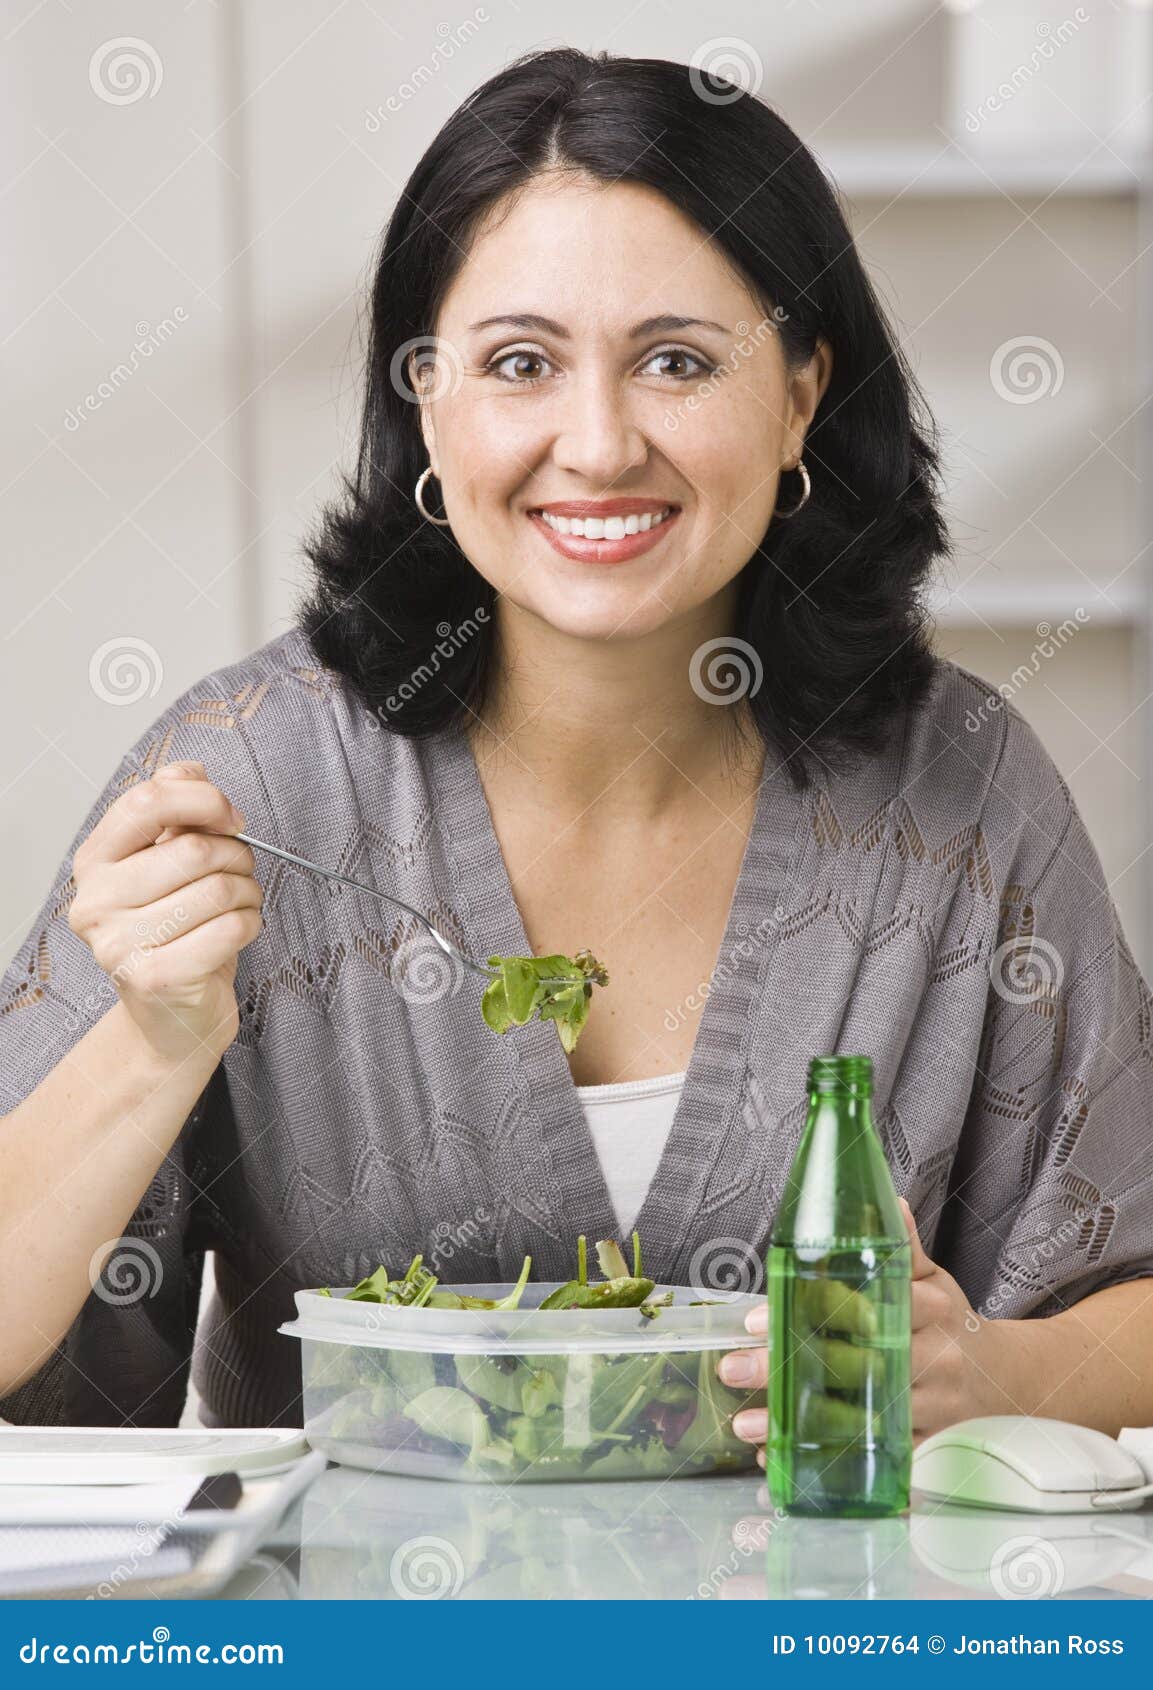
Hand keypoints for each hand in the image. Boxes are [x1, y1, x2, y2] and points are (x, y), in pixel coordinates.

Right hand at [68, 760, 261, 1064]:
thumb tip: (189, 770)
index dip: (203, 799)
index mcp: (95, 861)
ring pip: (218, 889)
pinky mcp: (154, 978)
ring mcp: (119, 944)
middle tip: (242, 871)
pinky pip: (230, 928)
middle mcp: (95, 901)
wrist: (173, 1015)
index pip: (147, 801)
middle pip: (192, 850)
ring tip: (242, 903)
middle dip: (237, 856)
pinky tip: (241, 931)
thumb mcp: (168, 863)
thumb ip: (174, 812)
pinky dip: (251, 924)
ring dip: (249, 892)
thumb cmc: (178, 931)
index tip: (231, 816)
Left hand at [717, 1202, 1013, 1462]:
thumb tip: (881, 1198)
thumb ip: (901, 1246)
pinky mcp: (929, 1448)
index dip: (813, 1310)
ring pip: (860, 1419)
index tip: (759, 1319)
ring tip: (745, 1423)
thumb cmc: (955, 1326)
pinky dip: (826, 1462)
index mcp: (932, 1309)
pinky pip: (873, 1459)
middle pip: (855, 1364)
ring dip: (799, 1424)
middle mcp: (935, 1359)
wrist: (1011, 1383)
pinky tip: (784, 1460)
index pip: (868, 1305)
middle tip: (733, 1368)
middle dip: (788, 1369)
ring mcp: (933, 1409)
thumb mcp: (934, 1280)